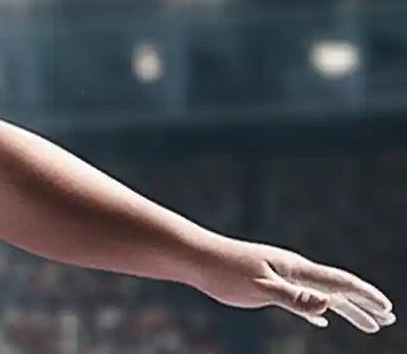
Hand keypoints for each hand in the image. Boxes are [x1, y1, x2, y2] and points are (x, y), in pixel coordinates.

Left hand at [195, 237, 394, 332]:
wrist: (195, 256)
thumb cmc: (224, 271)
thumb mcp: (260, 288)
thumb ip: (293, 298)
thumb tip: (328, 304)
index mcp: (296, 270)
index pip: (340, 283)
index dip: (366, 297)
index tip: (388, 309)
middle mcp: (293, 270)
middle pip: (338, 288)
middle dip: (365, 305)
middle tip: (389, 319)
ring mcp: (281, 274)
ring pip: (322, 294)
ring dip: (347, 310)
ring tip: (368, 325)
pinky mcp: (267, 281)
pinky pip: (302, 298)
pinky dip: (318, 309)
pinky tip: (322, 319)